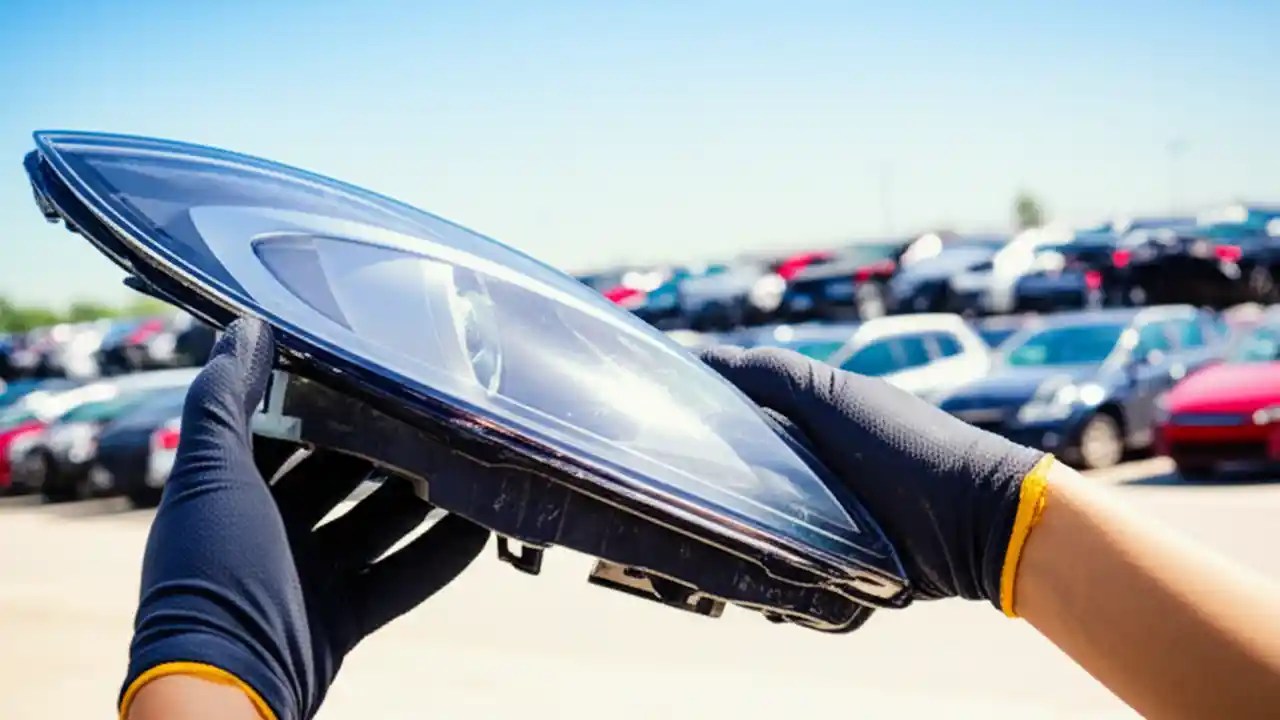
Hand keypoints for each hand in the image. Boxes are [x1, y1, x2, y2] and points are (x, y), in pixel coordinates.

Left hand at [121, 318, 489, 719]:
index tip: (370, 367)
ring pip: (374, 525)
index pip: (276, 432)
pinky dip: (439, 555)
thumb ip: (224, 398)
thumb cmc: (212, 570)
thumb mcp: (212, 472)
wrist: (230, 688)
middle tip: (435, 410)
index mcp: (228, 493)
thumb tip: (246, 324)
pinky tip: (481, 528)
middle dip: (382, 446)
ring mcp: (307, 578)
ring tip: (468, 460)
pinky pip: (400, 578)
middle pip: (335, 477)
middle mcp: (267, 533)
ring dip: (420, 499)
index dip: (316, 400)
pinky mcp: (342, 620)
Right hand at [699, 346, 1049, 612]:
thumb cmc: (906, 447)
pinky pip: (792, 585)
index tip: (660, 454)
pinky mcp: (840, 570)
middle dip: (713, 510)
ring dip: (744, 561)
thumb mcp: (831, 395)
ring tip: (726, 570)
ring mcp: (825, 523)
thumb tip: (702, 361)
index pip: (729, 426)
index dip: (693, 436)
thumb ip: (770, 374)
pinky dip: (780, 593)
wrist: (979, 522)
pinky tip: (768, 595)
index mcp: (803, 423)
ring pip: (757, 545)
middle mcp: (810, 471)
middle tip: (688, 524)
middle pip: (736, 492)